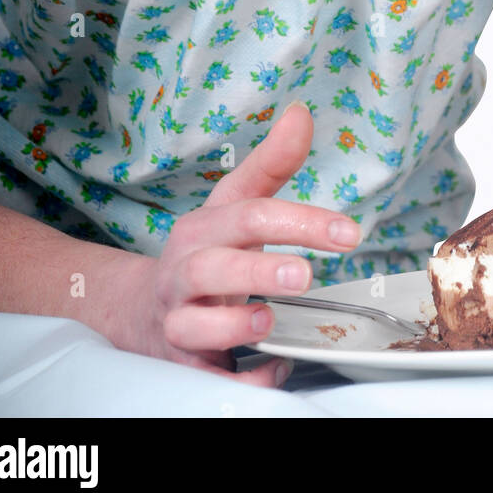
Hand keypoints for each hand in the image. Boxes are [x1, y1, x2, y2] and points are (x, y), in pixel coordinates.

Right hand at [119, 101, 359, 384]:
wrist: (144, 310)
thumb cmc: (205, 250)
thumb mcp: (233, 203)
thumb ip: (271, 164)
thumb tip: (300, 114)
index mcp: (204, 228)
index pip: (249, 216)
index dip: (299, 222)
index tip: (349, 233)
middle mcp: (185, 273)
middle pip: (212, 268)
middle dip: (256, 272)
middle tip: (304, 276)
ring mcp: (180, 319)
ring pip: (194, 326)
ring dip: (234, 325)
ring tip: (268, 321)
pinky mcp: (185, 363)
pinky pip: (209, 378)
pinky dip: (240, 378)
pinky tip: (274, 368)